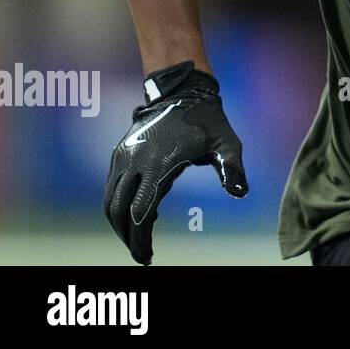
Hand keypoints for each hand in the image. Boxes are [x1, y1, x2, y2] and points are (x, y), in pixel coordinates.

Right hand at [103, 60, 247, 264]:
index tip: (146, 257)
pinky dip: (117, 206)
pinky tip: (136, 215)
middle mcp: (134, 162)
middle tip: (141, 254)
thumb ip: (232, 169)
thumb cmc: (208, 120)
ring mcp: (123, 157)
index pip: (140, 212)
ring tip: (136, 238)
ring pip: (109, 201)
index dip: (140, 239)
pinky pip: (110, 187)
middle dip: (126, 237)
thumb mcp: (226, 144)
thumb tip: (240, 192)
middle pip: (118, 211)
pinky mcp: (119, 153)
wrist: (182, 91)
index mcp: (159, 164)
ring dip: (118, 224)